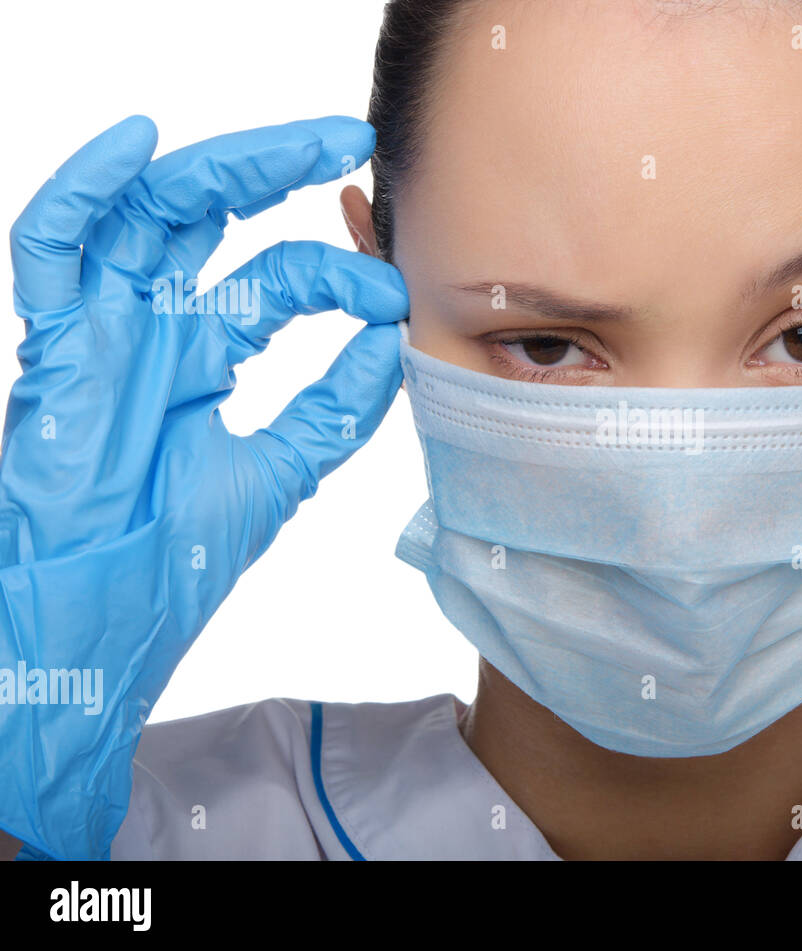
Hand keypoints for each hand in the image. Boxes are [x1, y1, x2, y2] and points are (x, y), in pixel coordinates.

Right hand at [0, 115, 407, 858]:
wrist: (107, 614)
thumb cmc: (175, 552)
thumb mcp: (282, 468)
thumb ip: (335, 408)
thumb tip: (391, 344)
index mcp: (208, 352)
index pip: (278, 276)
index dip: (338, 267)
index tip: (392, 285)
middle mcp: (158, 325)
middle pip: (215, 216)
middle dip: (279, 168)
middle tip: (350, 143)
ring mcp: (107, 328)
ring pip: (151, 213)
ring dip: (221, 167)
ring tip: (298, 144)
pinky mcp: (57, 346)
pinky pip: (52, 248)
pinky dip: (83, 191)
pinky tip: (137, 144)